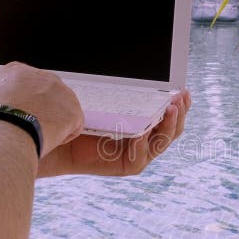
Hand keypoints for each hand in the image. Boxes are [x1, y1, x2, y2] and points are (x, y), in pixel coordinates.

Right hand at [0, 62, 83, 155]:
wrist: (2, 133)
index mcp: (17, 71)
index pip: (29, 84)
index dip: (27, 103)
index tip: (20, 116)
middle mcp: (42, 76)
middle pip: (49, 95)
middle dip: (44, 112)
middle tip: (31, 129)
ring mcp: (60, 91)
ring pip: (62, 110)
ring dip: (53, 125)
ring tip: (36, 136)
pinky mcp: (74, 110)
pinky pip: (73, 126)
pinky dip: (63, 137)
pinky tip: (47, 141)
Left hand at [37, 89, 190, 176]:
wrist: (55, 135)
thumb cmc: (78, 114)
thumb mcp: (106, 99)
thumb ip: (123, 91)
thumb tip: (140, 72)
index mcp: (142, 122)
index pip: (167, 115)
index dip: (179, 104)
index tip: (183, 91)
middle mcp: (142, 139)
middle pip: (171, 130)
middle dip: (179, 114)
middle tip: (180, 99)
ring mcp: (134, 154)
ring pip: (160, 144)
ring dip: (168, 128)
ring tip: (170, 111)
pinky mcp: (122, 167)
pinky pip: (139, 160)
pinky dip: (142, 147)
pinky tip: (142, 133)